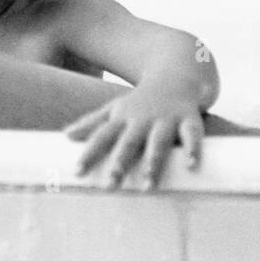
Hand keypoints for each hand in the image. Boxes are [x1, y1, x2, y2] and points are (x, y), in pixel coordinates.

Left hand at [62, 86, 203, 190]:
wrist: (175, 75)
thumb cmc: (140, 101)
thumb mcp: (115, 109)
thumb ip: (92, 123)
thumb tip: (65, 135)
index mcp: (122, 118)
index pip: (102, 137)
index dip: (89, 154)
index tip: (77, 173)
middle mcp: (143, 119)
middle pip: (129, 141)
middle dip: (119, 163)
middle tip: (110, 185)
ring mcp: (166, 118)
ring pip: (159, 141)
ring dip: (154, 162)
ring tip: (148, 185)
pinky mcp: (190, 119)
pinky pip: (192, 135)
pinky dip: (193, 149)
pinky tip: (192, 166)